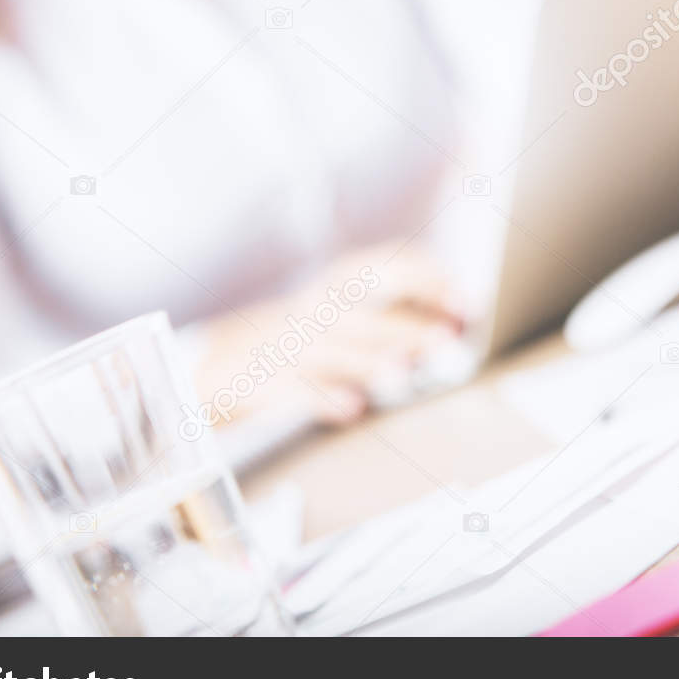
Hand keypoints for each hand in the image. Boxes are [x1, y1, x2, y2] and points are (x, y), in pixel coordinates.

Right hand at [194, 244, 467, 427]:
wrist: (215, 364)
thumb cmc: (299, 340)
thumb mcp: (338, 314)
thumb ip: (388, 312)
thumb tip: (453, 319)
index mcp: (330, 289)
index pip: (379, 270)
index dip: (422, 279)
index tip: (463, 300)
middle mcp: (309, 314)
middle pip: (359, 312)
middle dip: (403, 324)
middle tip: (445, 341)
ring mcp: (283, 348)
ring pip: (329, 351)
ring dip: (368, 361)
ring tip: (403, 375)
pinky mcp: (259, 384)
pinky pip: (292, 390)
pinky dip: (321, 397)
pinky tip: (352, 408)